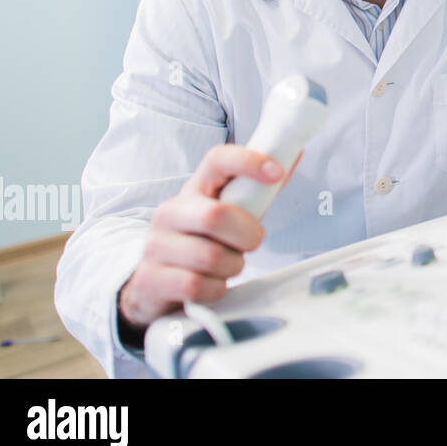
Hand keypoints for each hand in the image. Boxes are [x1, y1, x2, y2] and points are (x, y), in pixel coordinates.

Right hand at [118, 144, 301, 330]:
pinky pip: (197, 286)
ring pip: (210, 257)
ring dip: (232, 267)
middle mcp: (170, 212)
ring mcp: (156, 245)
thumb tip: (293, 156)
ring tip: (227, 266)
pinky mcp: (152, 279)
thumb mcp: (228, 214)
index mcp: (193, 190)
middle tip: (250, 243)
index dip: (248, 161)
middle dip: (246, 235)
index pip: (217, 160)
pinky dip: (216, 289)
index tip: (276, 172)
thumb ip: (258, 191)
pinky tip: (212, 284)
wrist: (157, 284)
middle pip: (215, 216)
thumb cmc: (203, 242)